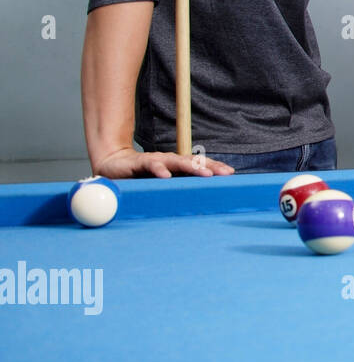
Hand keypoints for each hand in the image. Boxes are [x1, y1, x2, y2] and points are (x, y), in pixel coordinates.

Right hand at [94, 146, 233, 178]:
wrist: (113, 164)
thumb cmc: (141, 176)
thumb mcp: (162, 184)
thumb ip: (177, 189)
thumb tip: (198, 201)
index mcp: (177, 166)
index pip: (199, 165)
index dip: (215, 167)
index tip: (231, 173)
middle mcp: (170, 161)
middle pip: (194, 162)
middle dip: (211, 167)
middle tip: (225, 173)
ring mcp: (157, 160)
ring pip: (178, 162)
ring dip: (193, 167)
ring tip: (206, 174)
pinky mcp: (140, 162)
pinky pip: (151, 165)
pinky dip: (159, 170)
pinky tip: (166, 176)